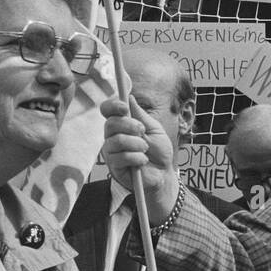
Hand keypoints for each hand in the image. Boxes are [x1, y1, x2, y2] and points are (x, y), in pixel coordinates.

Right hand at [100, 97, 178, 221]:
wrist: (163, 173)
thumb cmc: (159, 151)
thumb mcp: (154, 129)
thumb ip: (141, 115)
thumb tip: (129, 97)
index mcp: (121, 124)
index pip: (107, 110)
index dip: (113, 106)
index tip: (125, 107)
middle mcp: (113, 136)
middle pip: (110, 124)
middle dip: (129, 125)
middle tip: (142, 132)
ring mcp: (112, 151)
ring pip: (116, 141)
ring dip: (135, 143)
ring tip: (145, 149)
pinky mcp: (114, 166)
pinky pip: (120, 157)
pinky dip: (136, 157)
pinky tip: (143, 160)